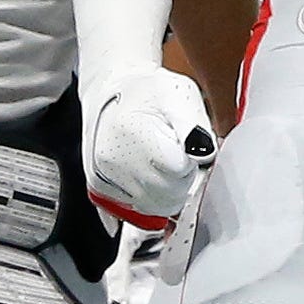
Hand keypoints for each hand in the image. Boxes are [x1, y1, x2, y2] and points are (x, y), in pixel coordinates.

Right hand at [83, 60, 217, 230]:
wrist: (110, 92)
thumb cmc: (147, 93)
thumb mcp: (177, 91)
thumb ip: (196, 122)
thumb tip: (204, 152)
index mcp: (131, 132)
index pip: (178, 169)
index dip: (189, 158)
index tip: (183, 143)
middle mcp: (112, 160)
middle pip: (169, 193)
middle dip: (182, 176)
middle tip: (174, 152)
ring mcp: (103, 179)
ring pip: (157, 208)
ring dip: (169, 191)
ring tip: (162, 163)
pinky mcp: (100, 192)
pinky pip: (140, 212)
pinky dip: (152, 199)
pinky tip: (151, 176)